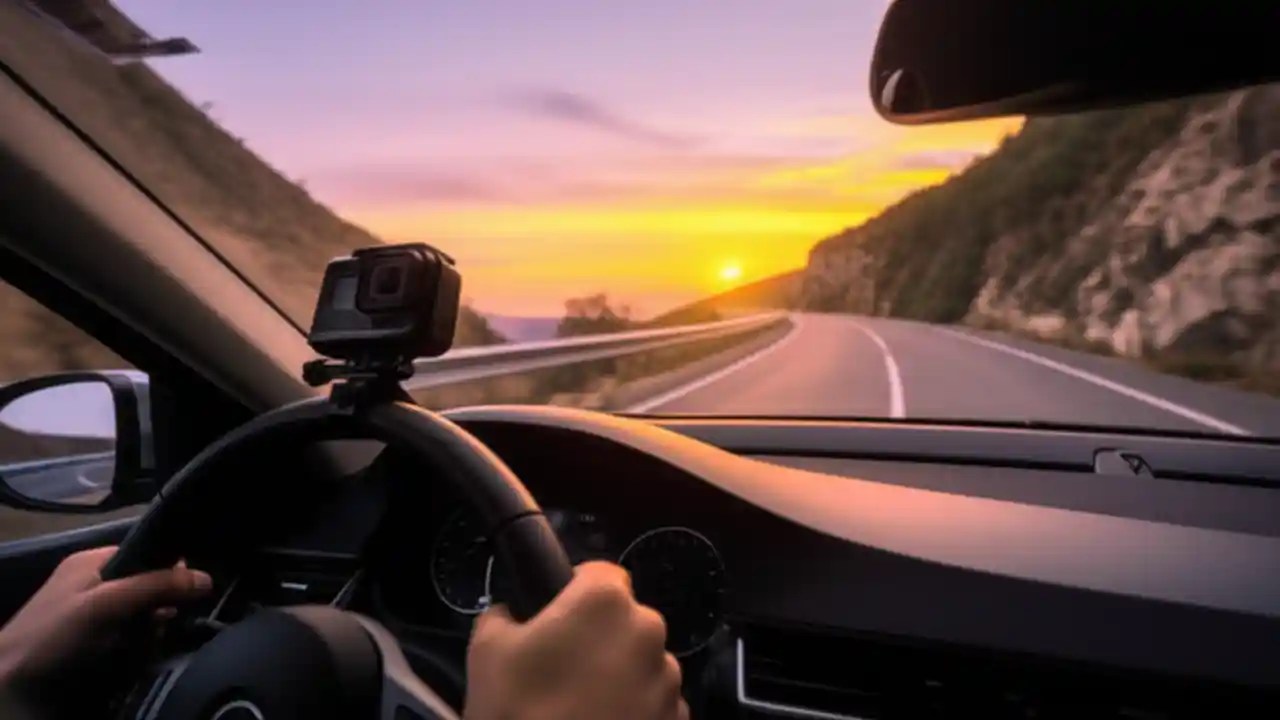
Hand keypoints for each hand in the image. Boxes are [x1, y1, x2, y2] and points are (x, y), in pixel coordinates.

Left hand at [0, 547, 211, 703]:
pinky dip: (138, 647)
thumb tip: (207, 577)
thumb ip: (155, 585)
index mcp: (91, 562)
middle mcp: (93, 585)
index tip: (190, 588)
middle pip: (147, 586)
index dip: (169, 568)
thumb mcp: (106, 603)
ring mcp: (91, 618)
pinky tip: (136, 655)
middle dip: (160, 605)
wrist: (10, 687)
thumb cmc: (53, 635)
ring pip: (142, 616)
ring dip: (150, 630)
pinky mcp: (93, 646)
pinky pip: (130, 639)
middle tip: (162, 622)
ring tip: (147, 642)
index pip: (145, 553)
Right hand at [464, 561, 686, 719]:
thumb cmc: (517, 710)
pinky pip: (655, 701)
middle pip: (625, 619)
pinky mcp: (679, 719)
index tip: (555, 620)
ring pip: (643, 661)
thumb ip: (505, 613)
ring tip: (585, 706)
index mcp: (605, 600)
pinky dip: (636, 709)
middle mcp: (649, 630)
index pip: (599, 573)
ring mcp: (669, 679)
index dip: (574, 592)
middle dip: (600, 636)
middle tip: (564, 669)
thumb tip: (516, 612)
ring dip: (621, 674)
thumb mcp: (487, 650)